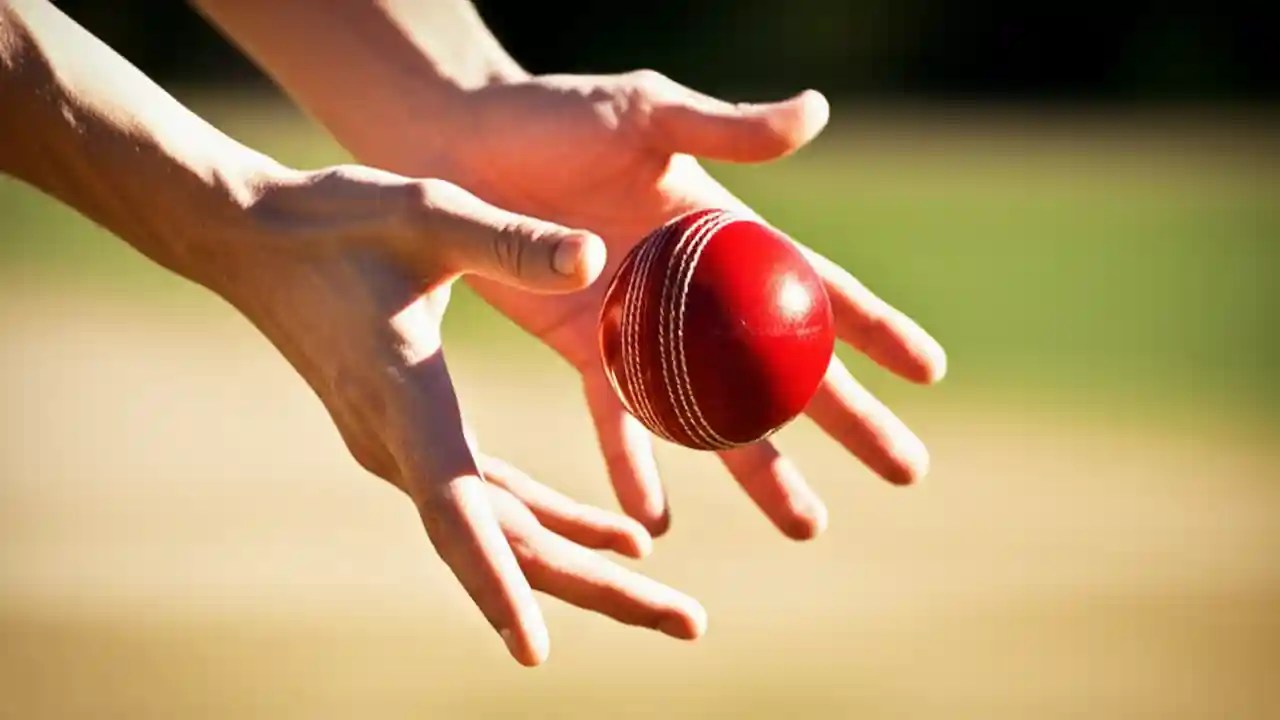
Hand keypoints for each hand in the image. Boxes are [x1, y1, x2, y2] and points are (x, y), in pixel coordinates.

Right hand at [210, 165, 705, 664]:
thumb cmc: (336, 220)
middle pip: (506, 546)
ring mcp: (408, 449)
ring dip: (587, 569)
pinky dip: (556, 524)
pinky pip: (496, 502)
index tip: (531, 650)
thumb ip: (510, 241)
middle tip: (691, 622)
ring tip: (670, 602)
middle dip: (599, 591)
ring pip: (506, 535)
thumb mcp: (429, 214)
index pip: (455, 511)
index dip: (493, 583)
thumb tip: (593, 256)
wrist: (255, 242)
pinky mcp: (418, 436)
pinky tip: (614, 537)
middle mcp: (404, 446)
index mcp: (407, 402)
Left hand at [409, 71, 947, 537]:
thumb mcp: (646, 113)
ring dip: (757, 467)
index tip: (929, 371)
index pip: (816, 285)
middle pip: (784, 368)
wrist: (457, 144)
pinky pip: (616, 418)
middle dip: (847, 419)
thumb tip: (818, 113)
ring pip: (713, 411)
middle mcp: (696, 292)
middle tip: (906, 470)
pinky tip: (654, 518)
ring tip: (806, 522)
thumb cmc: (554, 115)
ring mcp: (644, 328)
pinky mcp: (582, 349)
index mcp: (725, 234)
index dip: (874, 327)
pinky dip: (634, 466)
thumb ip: (725, 128)